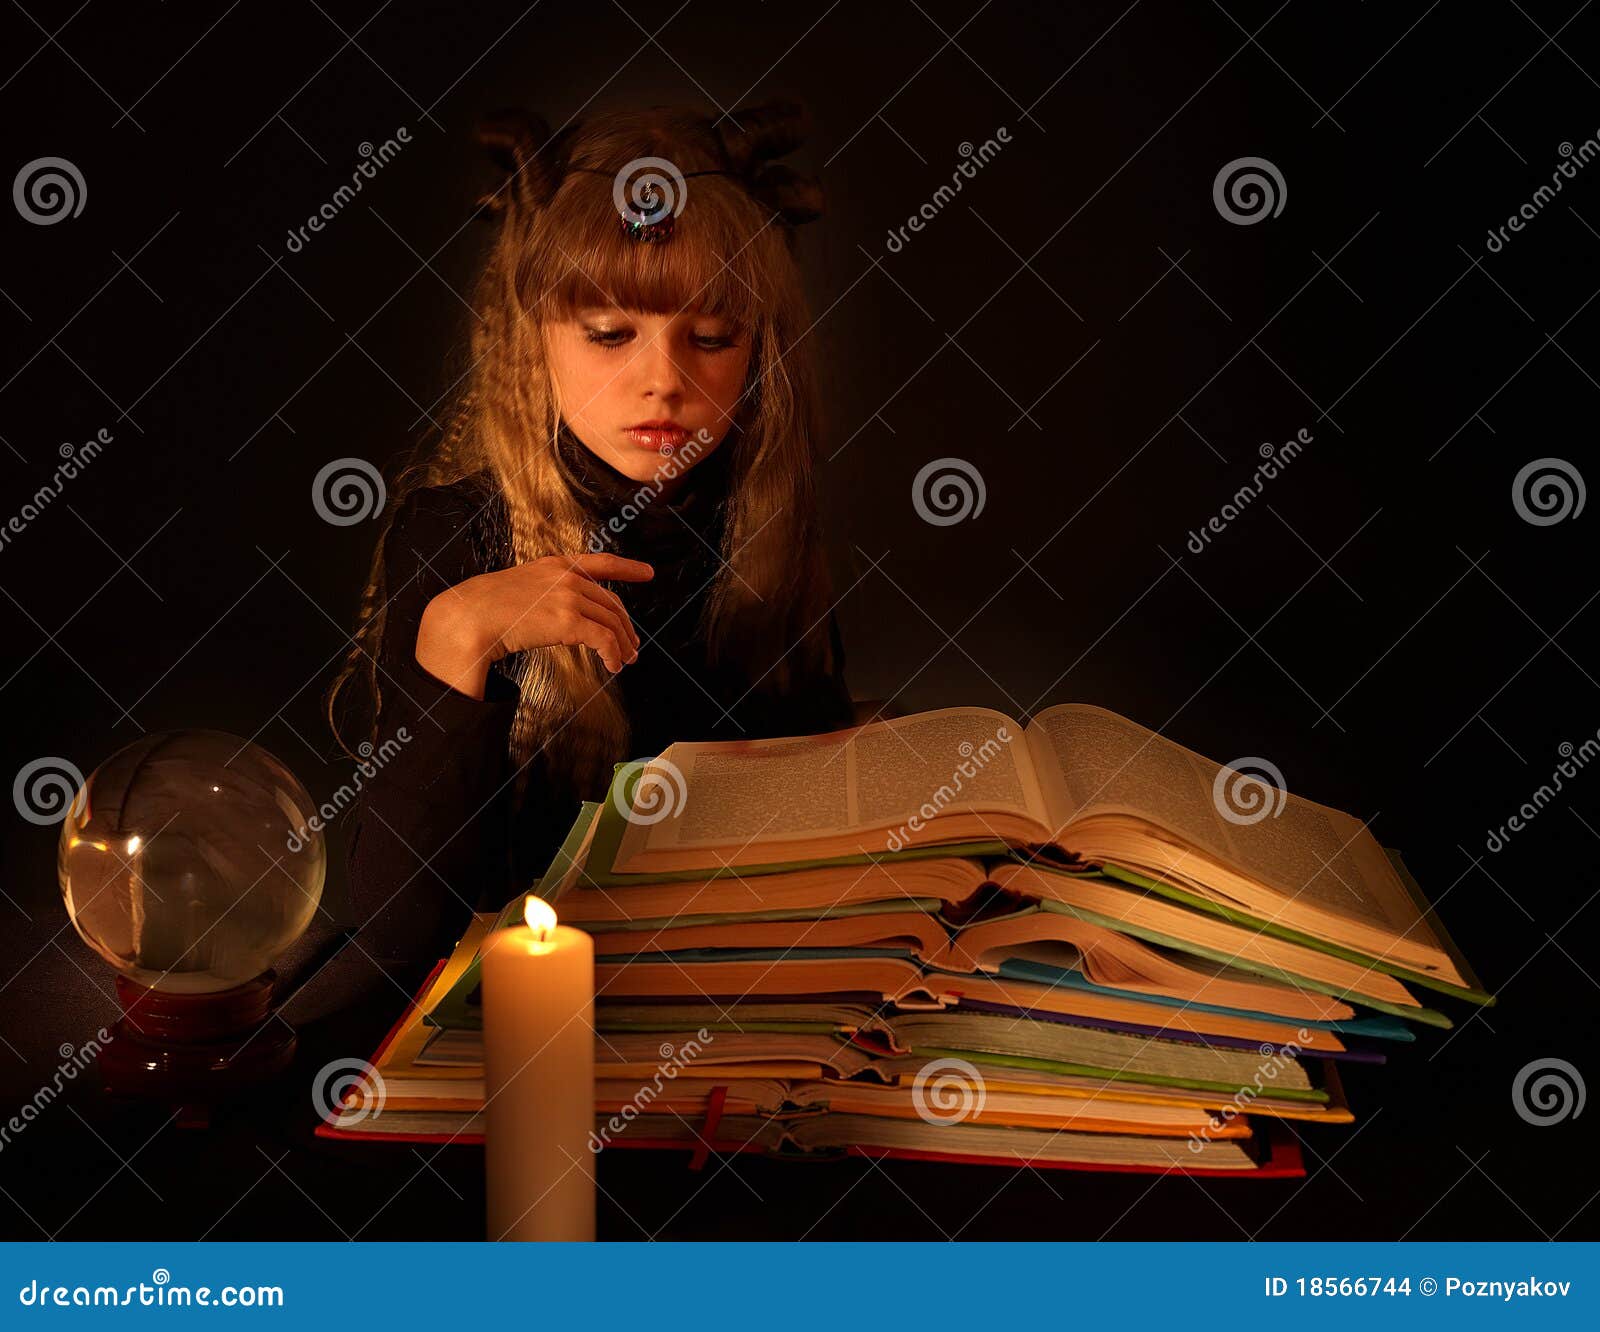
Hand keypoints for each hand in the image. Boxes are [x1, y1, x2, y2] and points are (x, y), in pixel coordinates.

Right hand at [417, 553, 653, 697]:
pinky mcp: (568, 621)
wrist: (470, 616)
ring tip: (625, 660)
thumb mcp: (522, 586)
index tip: (648, 572)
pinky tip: (612, 666)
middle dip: (625, 626)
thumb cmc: (487, 608)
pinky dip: (614, 655)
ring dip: (623, 644)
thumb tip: (564, 615)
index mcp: (555, 565)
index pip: (601, 562)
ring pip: (612, 622)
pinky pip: (604, 640)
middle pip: (611, 602)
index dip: (628, 568)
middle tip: (632, 645)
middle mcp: (566, 577)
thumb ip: (547, 592)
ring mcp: (568, 597)